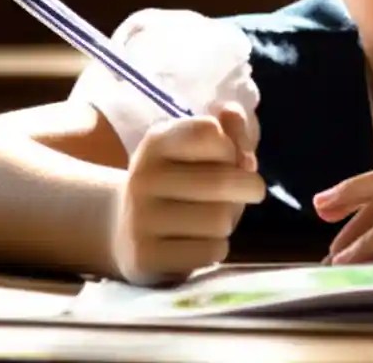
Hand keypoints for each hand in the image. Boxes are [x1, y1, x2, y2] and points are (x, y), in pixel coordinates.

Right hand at [109, 104, 265, 284]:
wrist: (124, 232)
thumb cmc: (180, 183)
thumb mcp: (200, 150)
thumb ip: (230, 129)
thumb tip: (235, 116)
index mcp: (156, 142)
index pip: (210, 132)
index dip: (234, 147)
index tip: (230, 158)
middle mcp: (143, 177)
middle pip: (223, 180)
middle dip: (248, 187)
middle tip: (246, 192)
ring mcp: (140, 219)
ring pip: (221, 220)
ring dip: (230, 221)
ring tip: (212, 220)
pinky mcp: (145, 257)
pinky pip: (211, 252)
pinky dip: (216, 249)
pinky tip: (197, 243)